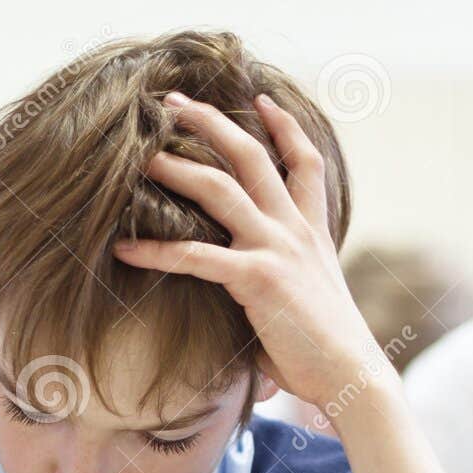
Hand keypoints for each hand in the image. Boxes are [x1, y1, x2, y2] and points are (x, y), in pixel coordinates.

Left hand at [113, 91, 388, 410]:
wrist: (350, 374)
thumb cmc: (322, 351)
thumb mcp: (303, 301)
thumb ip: (275, 281)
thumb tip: (247, 298)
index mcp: (312, 231)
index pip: (304, 161)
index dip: (284, 125)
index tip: (260, 98)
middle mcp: (295, 230)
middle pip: (252, 156)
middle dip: (211, 122)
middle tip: (172, 101)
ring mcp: (277, 248)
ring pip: (221, 188)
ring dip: (177, 167)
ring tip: (140, 154)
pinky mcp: (257, 278)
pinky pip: (195, 257)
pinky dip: (154, 251)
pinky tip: (122, 248)